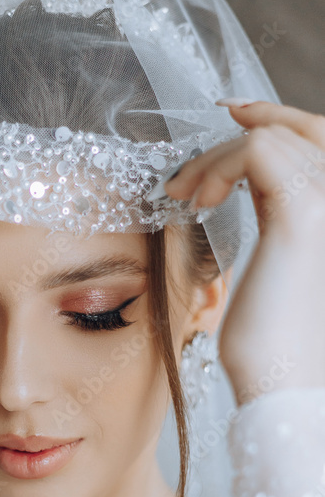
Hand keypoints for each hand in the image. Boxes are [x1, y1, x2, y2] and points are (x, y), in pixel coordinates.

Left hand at [164, 101, 324, 404]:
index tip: (228, 111)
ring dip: (214, 159)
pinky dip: (219, 168)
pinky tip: (200, 203)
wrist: (282, 385)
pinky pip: (259, 153)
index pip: (317, 136)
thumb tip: (238, 181)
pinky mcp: (306, 215)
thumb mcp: (271, 264)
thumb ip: (272, 215)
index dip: (274, 113)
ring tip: (186, 198)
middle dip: (234, 139)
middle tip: (185, 179)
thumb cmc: (270, 341)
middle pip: (298, 127)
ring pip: (270, 136)